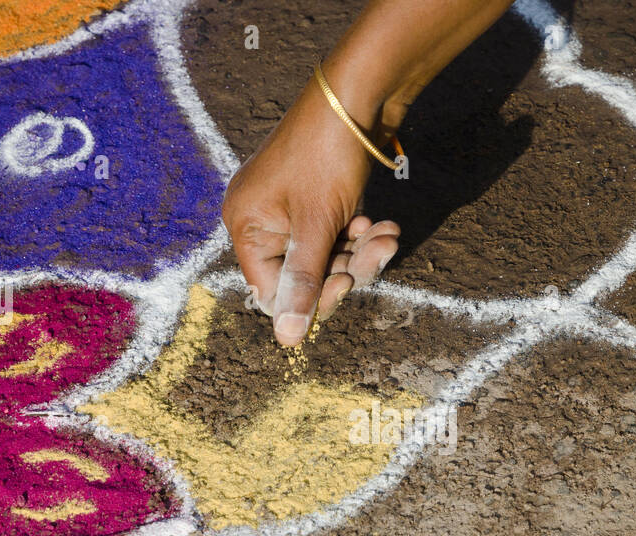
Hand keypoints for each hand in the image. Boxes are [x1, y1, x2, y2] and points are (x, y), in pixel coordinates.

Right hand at [222, 75, 400, 346]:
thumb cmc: (327, 155)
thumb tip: (288, 340)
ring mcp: (289, 210)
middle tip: (382, 249)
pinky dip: (360, 235)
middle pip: (304, 276)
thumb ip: (303, 282)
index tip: (348, 283)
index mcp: (247, 226)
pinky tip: (384, 224)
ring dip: (361, 252)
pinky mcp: (316, 201)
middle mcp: (262, 220)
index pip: (271, 291)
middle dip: (348, 267)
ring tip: (388, 234)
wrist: (358, 95)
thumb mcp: (316, 224)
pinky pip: (335, 237)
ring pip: (327, 258)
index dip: (311, 296)